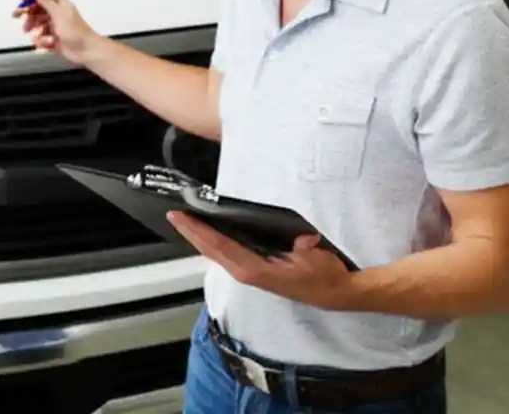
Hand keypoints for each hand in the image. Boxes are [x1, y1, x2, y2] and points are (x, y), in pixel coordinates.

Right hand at [12, 0, 103, 65]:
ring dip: (34, 30)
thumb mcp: (58, 13)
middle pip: (35, 10)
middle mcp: (55, 14)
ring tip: (36, 34)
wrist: (85, 51)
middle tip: (16, 15)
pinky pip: (40, 38)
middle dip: (27, 14)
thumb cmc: (74, 30)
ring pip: (36, 25)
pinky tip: (49, 44)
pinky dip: (42, 41)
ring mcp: (53, 27)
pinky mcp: (52, 40)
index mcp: (58, 4)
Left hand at [167, 211, 353, 310]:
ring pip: (216, 253)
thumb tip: (302, 240)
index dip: (199, 231)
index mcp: (255, 269)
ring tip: (185, 220)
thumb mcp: (316, 259)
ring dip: (199, 238)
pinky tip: (206, 232)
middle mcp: (246, 272)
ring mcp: (248, 272)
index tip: (181, 217)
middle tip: (173, 214)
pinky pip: (225, 254)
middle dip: (191, 233)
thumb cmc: (324, 275)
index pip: (220, 246)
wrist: (335, 293)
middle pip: (210, 250)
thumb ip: (306, 249)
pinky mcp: (252, 270)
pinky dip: (212, 242)